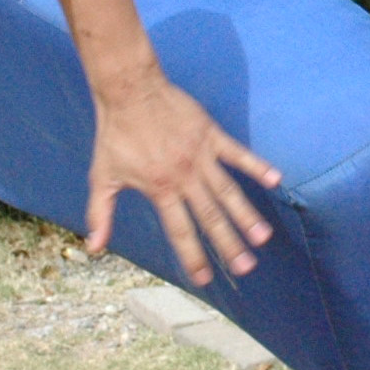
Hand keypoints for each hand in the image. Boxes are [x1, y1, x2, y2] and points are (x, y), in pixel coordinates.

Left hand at [87, 75, 281, 286]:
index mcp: (160, 189)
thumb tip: (94, 247)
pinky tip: (275, 179)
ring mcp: (200, 156)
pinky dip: (256, 166)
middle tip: (246, 267)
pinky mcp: (210, 135)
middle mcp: (184, 176)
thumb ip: (100, 213)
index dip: (192, 256)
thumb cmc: (115, 135)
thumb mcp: (102, 176)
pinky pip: (238, 154)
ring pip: (228, 192)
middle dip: (229, 244)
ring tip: (263, 237)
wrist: (129, 91)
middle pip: (211, 217)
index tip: (205, 278)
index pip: (180, 230)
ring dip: (246, 216)